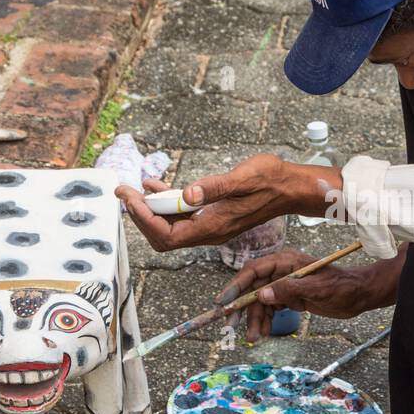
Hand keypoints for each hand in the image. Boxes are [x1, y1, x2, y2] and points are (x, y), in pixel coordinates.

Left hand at [115, 153, 341, 252]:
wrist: (290, 187)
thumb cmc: (270, 181)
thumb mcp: (242, 178)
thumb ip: (214, 187)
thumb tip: (189, 193)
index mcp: (213, 226)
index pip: (166, 234)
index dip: (143, 218)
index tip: (129, 196)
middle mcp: (209, 231)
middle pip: (163, 236)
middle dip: (140, 216)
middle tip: (124, 192)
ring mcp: (210, 225)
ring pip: (170, 226)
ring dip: (150, 209)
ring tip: (134, 189)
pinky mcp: (213, 216)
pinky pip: (182, 216)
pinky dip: (166, 203)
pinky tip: (157, 185)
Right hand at [218, 248, 393, 342]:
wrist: (359, 295)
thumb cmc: (343, 287)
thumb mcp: (318, 289)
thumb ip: (290, 290)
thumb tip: (262, 294)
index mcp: (287, 261)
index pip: (254, 270)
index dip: (236, 284)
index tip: (224, 301)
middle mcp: (282, 271)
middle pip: (253, 288)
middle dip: (242, 307)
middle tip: (230, 325)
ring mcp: (285, 285)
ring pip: (260, 302)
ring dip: (254, 320)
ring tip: (253, 338)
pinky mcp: (289, 297)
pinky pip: (270, 309)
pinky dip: (265, 321)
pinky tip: (262, 333)